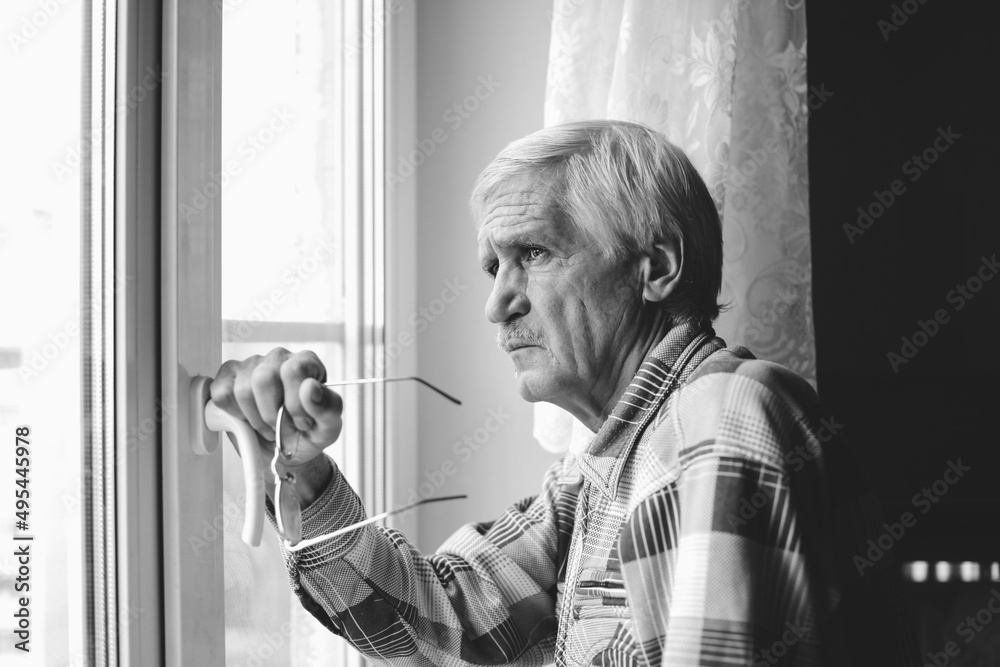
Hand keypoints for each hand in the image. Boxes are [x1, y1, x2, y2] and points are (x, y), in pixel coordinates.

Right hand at [209, 348, 342, 471]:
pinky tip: (248, 419)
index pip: (293, 371)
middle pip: (264, 379)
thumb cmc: (309, 433)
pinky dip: (234, 415)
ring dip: (255, 419)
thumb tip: (310, 388)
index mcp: (306, 362)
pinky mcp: (228, 377)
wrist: (288, 452)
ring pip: (242, 389)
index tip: (302, 423)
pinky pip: (222, 394)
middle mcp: (278, 358)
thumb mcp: (329, 427)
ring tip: (268, 427)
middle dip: (271, 415)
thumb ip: (328, 407)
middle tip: (281, 429)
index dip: (294, 404)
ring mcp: (250, 365)